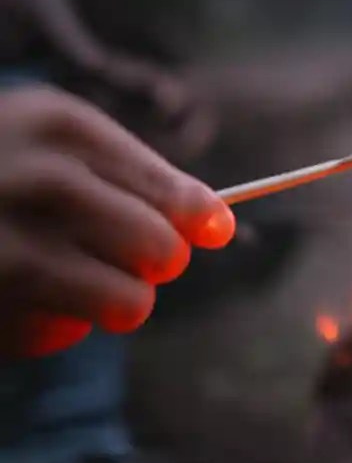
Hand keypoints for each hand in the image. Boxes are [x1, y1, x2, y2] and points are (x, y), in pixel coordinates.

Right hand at [0, 86, 234, 357]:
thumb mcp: (43, 138)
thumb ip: (129, 176)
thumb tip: (220, 229)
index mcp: (61, 126)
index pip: (177, 196)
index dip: (198, 221)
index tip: (212, 232)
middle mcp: (38, 181)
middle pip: (163, 254)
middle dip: (152, 262)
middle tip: (118, 253)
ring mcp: (6, 250)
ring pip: (129, 304)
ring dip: (109, 300)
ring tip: (66, 277)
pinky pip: (59, 336)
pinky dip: (47, 327)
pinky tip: (7, 294)